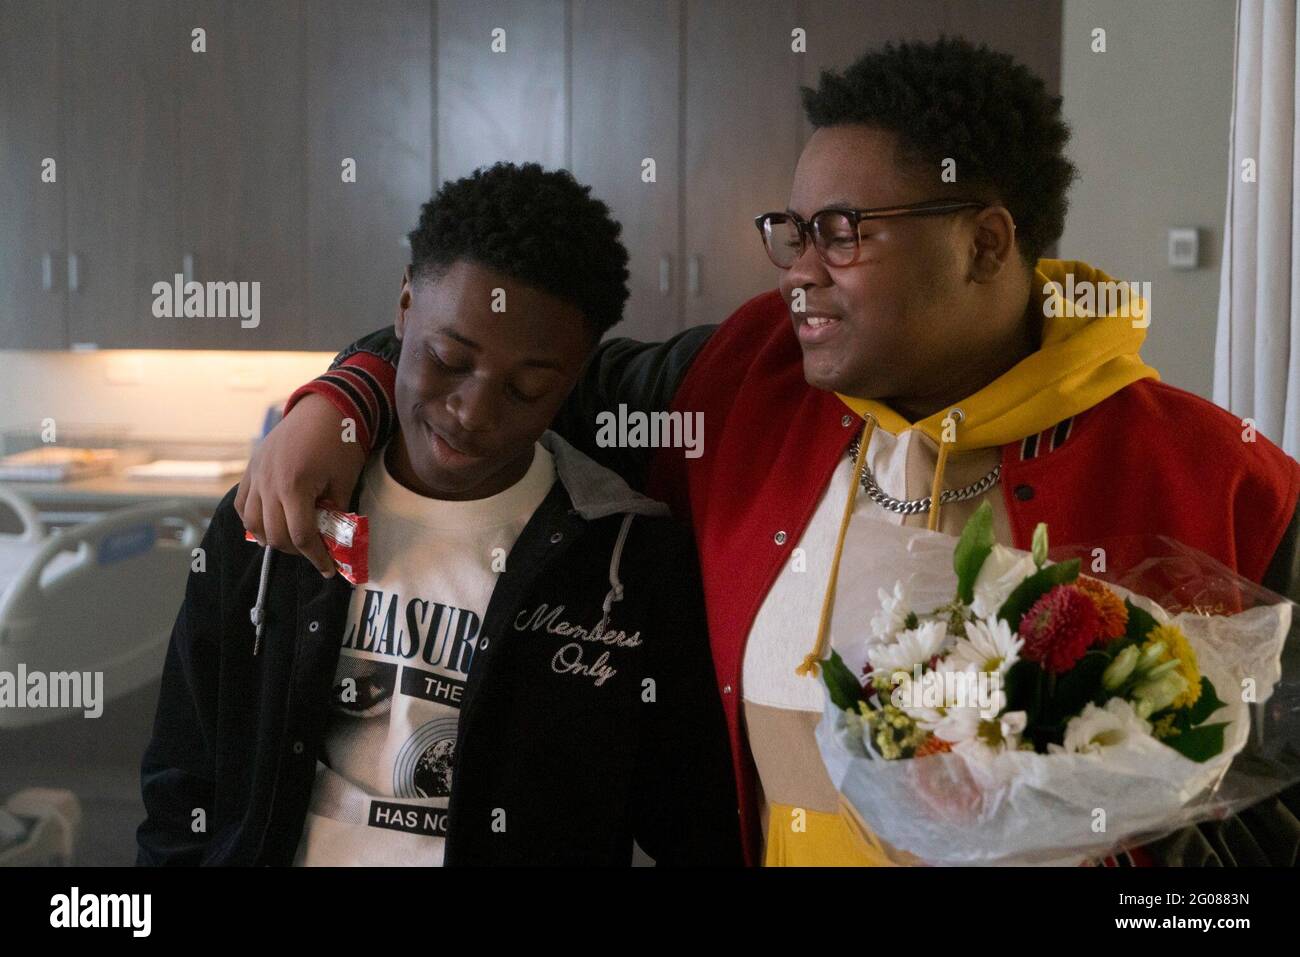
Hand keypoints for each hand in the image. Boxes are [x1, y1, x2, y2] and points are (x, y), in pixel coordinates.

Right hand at [235, 393, 367, 576]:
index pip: (300, 536)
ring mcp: (256, 476)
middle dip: (297, 551)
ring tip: (293, 540)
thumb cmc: (341, 442)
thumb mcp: (345, 481)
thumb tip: (331, 540)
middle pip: (275, 535)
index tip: (329, 569)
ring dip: (272, 538)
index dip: (316, 557)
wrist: (325, 406)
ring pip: (252, 523)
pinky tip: (270, 523)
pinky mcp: (251, 469)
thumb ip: (335, 513)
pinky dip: (253, 520)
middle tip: (315, 553)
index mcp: (294, 486)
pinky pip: (242, 504)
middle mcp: (268, 483)